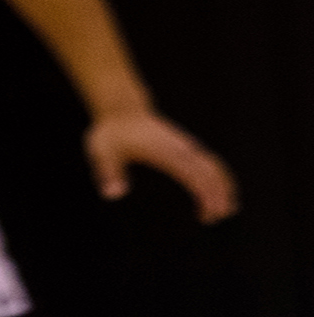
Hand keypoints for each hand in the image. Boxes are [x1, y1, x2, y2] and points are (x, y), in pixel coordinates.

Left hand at [85, 109, 236, 223]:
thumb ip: (108, 172)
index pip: (192, 173)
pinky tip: (220, 193)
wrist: (123, 110)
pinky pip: (211, 161)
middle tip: (215, 218)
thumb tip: (113, 195)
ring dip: (224, 186)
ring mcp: (185, 145)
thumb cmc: (112, 133)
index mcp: (164, 151)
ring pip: (214, 165)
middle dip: (219, 194)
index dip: (205, 193)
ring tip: (224, 210)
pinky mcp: (186, 146)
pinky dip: (219, 177)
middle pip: (210, 170)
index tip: (209, 212)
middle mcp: (180, 147)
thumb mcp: (103, 151)